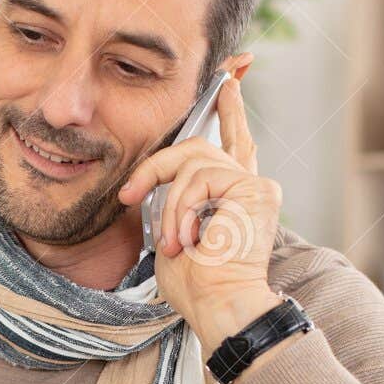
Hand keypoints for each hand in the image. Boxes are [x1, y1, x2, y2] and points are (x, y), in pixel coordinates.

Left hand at [118, 73, 284, 353]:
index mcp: (233, 195)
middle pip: (196, 145)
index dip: (231, 107)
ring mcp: (255, 185)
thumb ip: (172, 200)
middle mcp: (249, 185)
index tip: (230, 77)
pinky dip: (182, 208)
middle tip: (129, 194)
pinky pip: (200, 176)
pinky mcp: (255, 189)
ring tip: (172, 242)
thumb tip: (147, 183)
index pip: (233, 141)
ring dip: (169, 203)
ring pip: (192, 161)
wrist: (218, 306)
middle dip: (156, 166)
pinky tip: (188, 238)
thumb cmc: (196, 285)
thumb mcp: (171, 232)